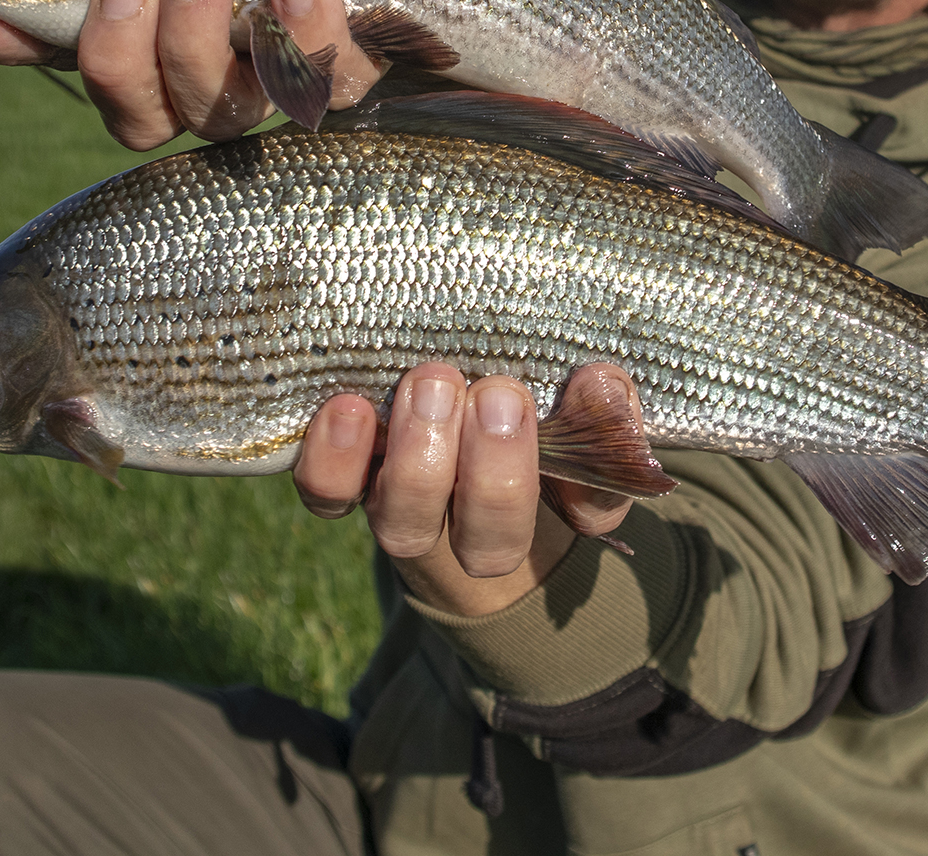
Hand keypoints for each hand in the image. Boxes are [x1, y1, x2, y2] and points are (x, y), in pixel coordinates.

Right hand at [0, 0, 386, 148]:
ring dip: (202, 35)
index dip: (8, 48)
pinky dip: (310, 29)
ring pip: (232, 104)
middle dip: (130, 45)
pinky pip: (335, 74)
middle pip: (157, 112)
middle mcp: (222, 92)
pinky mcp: (367, 70)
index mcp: (165, 57)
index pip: (68, 62)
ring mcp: (292, 87)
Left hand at [293, 363, 641, 616]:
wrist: (426, 406)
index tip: (583, 413)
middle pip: (488, 543)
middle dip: (496, 474)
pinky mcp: (343, 484)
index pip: (588, 517)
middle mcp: (470, 526)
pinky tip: (351, 406)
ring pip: (407, 524)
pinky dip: (336, 457)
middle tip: (495, 395)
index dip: (592, 491)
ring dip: (422, 457)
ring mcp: (402, 509)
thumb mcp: (562, 393)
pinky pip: (329, 493)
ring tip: (430, 384)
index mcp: (551, 496)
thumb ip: (594, 395)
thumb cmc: (504, 396)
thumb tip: (599, 384)